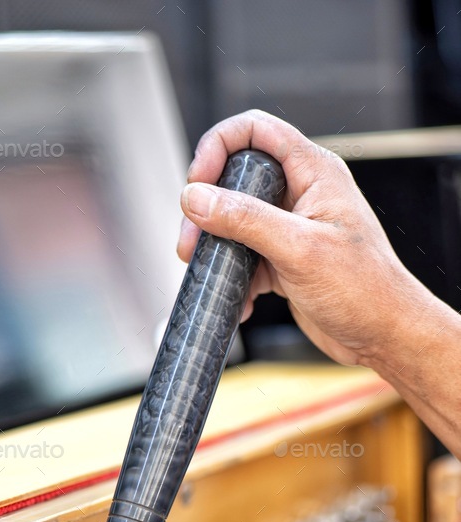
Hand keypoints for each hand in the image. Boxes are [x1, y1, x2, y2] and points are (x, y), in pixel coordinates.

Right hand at [178, 109, 418, 366]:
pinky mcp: (282, 261)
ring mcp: (290, 228)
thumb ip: (245, 219)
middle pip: (235, 178)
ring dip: (213, 247)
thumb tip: (196, 197)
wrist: (383, 337)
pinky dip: (232, 279)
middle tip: (191, 241)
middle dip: (206, 208)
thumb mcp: (299, 249)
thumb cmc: (365, 289)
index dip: (218, 147)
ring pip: (234, 222)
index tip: (197, 183)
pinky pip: (243, 258)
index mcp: (314, 172)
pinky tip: (238, 301)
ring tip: (205, 271)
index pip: (255, 130)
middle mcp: (300, 194)